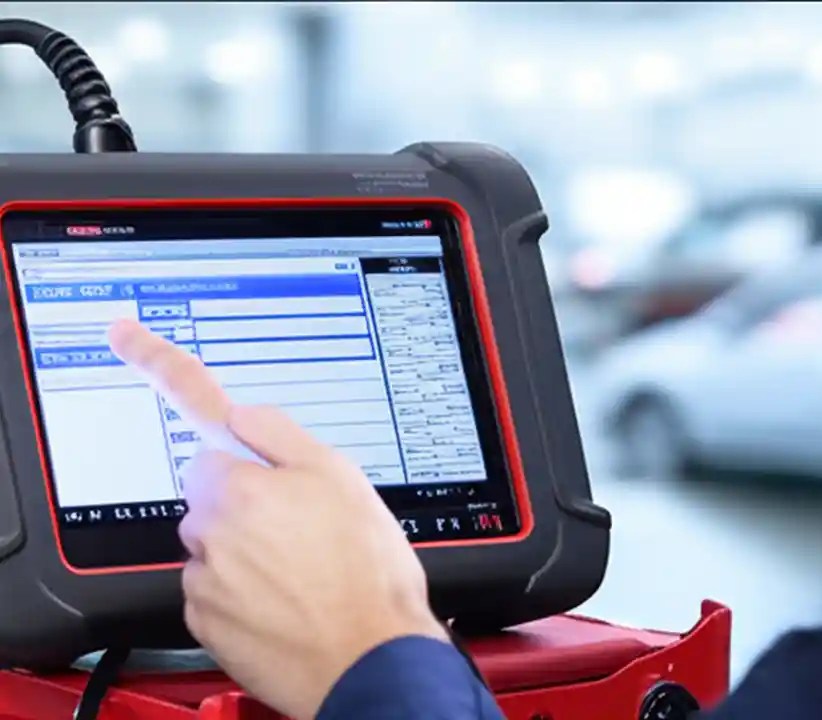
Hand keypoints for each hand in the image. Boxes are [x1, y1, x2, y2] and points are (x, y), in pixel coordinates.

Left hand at [108, 319, 448, 719]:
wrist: (369, 658)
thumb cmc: (367, 572)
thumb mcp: (345, 481)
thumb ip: (284, 438)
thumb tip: (245, 415)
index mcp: (242, 486)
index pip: (199, 417)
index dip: (159, 365)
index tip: (123, 334)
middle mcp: (212, 529)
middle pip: (213, 491)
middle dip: (247, 498)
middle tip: (304, 522)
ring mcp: (205, 578)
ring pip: (214, 542)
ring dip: (247, 547)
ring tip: (306, 567)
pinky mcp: (205, 622)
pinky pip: (213, 588)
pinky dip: (242, 590)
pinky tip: (288, 597)